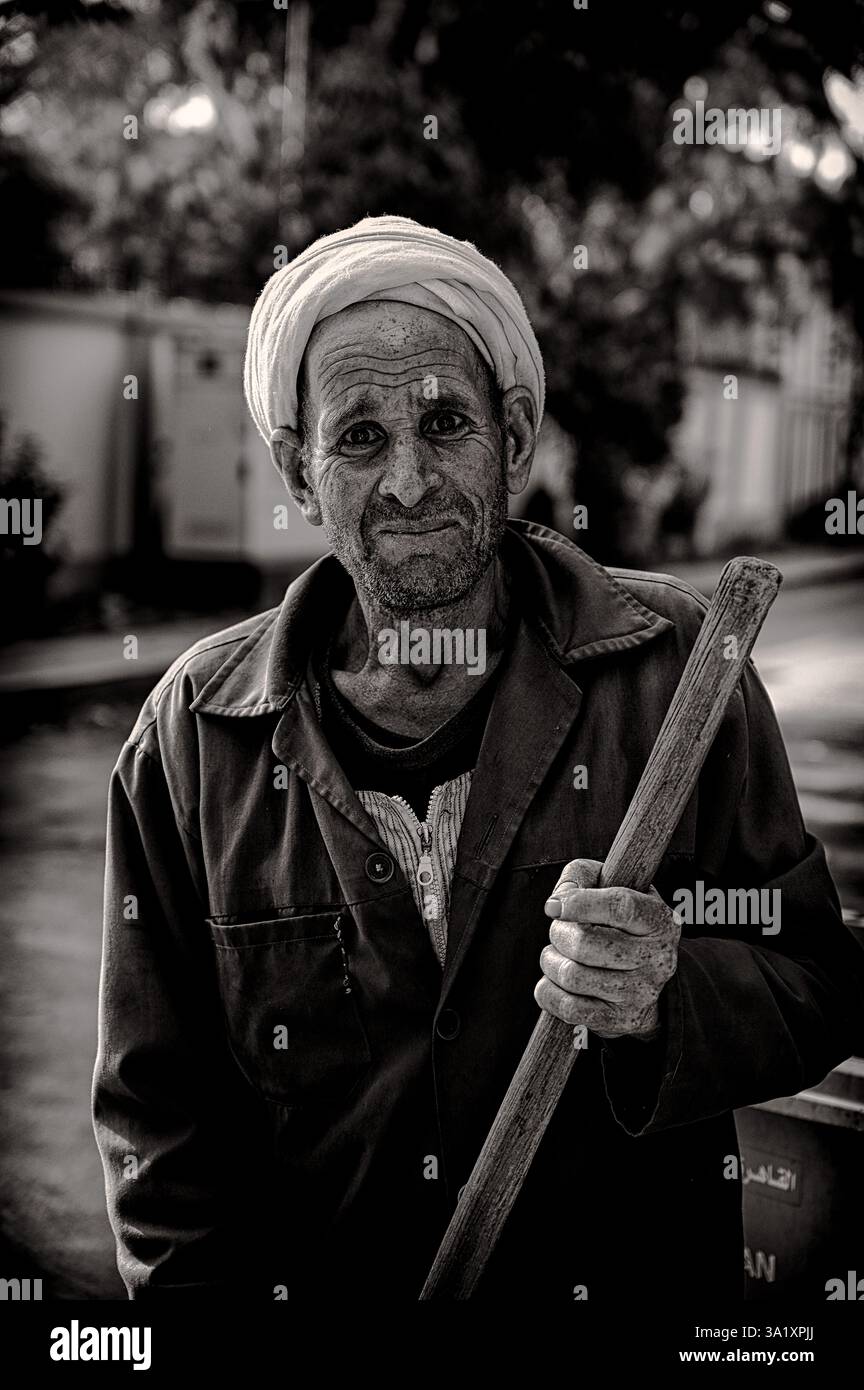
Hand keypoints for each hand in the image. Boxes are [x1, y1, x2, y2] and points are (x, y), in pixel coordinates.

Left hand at [534, 858, 680, 1039]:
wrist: (644, 976)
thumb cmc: (620, 922)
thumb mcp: (613, 886)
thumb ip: (582, 875)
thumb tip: (557, 900)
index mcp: (660, 921)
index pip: (620, 907)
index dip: (580, 903)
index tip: (554, 906)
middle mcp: (657, 959)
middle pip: (585, 943)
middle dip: (558, 932)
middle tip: (559, 930)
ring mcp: (640, 993)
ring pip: (572, 975)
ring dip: (550, 961)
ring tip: (556, 954)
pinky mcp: (621, 1020)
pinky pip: (568, 1008)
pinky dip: (548, 991)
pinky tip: (554, 979)